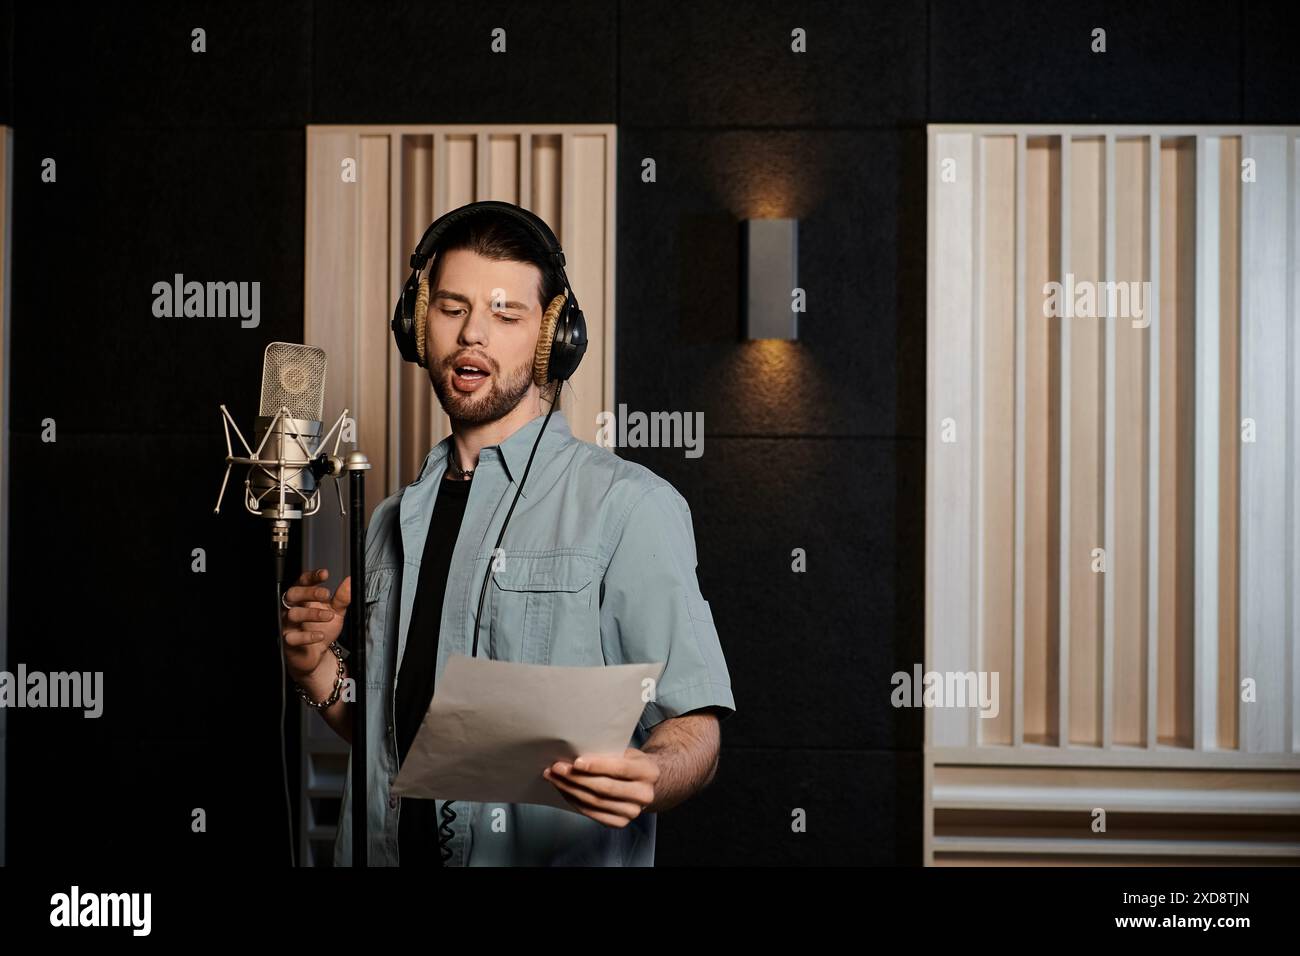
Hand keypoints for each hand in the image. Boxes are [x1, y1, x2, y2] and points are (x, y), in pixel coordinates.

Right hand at [280, 568, 350, 681]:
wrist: (317, 654)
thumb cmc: (322, 628)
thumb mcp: (336, 611)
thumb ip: (342, 597)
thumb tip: (350, 581)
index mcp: (302, 598)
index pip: (302, 582)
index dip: (312, 577)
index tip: (324, 574)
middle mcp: (291, 608)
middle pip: (292, 594)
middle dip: (309, 592)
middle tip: (326, 594)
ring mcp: (287, 625)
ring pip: (293, 614)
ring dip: (312, 613)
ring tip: (329, 616)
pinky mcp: (287, 641)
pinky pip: (292, 637)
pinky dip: (307, 636)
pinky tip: (320, 635)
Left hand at [542, 748, 658, 827]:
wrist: (645, 784)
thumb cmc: (630, 763)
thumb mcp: (626, 752)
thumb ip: (608, 753)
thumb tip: (575, 753)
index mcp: (648, 772)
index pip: (620, 769)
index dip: (597, 765)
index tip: (575, 761)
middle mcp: (643, 795)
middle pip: (604, 788)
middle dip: (577, 778)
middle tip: (557, 768)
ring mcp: (632, 812)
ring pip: (595, 802)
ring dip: (570, 790)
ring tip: (554, 778)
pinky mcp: (620, 822)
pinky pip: (592, 813)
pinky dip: (575, 801)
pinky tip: (564, 790)